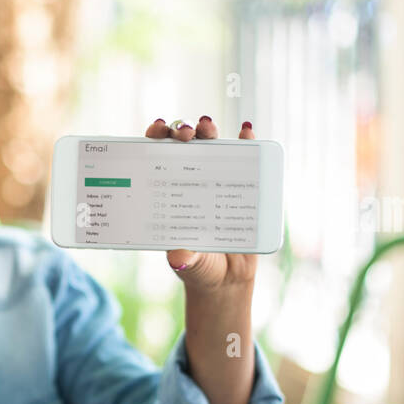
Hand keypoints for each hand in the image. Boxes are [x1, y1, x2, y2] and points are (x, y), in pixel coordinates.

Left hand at [144, 116, 257, 295]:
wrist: (227, 278)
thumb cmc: (198, 266)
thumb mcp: (188, 263)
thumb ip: (183, 258)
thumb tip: (178, 257)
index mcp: (168, 192)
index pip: (158, 157)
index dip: (155, 138)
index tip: (155, 130)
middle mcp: (190, 179)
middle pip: (183, 145)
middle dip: (182, 130)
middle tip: (185, 133)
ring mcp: (216, 179)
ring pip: (211, 145)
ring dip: (208, 129)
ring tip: (207, 125)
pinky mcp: (242, 184)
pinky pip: (246, 157)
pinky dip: (247, 141)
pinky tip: (247, 131)